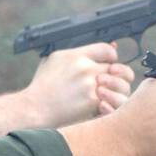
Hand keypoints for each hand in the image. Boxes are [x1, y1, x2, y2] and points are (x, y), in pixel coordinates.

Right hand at [21, 42, 135, 126]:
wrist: (35, 108)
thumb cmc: (43, 85)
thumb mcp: (54, 60)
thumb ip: (77, 52)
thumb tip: (107, 46)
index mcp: (76, 55)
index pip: (107, 50)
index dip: (111, 57)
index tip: (109, 63)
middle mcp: (85, 67)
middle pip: (115, 67)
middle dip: (115, 75)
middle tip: (109, 81)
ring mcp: (90, 85)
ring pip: (120, 84)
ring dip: (118, 89)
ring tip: (108, 93)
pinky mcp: (92, 101)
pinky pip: (114, 100)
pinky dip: (112, 103)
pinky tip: (103, 105)